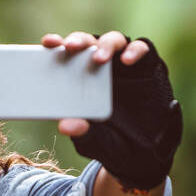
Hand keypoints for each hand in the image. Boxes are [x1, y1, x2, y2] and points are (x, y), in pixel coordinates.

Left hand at [40, 30, 182, 191]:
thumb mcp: (93, 140)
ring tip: (99, 58)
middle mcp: (102, 66)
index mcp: (82, 78)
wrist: (143, 155)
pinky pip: (143, 49)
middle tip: (70, 47)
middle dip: (79, 41)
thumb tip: (64, 125)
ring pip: (114, 40)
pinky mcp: (148, 66)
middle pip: (89, 42)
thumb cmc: (111, 142)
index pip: (67, 55)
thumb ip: (80, 132)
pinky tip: (128, 60)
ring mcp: (125, 64)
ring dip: (105, 45)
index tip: (48, 44)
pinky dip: (135, 51)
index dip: (57, 45)